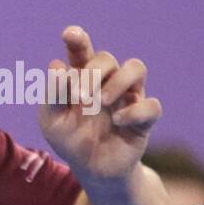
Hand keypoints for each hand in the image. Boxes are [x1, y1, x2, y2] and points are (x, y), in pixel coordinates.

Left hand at [39, 25, 161, 185]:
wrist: (92, 169)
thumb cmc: (70, 140)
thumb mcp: (52, 121)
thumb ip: (53, 95)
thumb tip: (57, 66)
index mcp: (81, 80)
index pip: (81, 52)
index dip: (78, 40)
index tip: (69, 34)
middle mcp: (106, 82)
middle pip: (107, 58)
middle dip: (93, 72)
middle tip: (81, 97)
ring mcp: (128, 97)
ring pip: (136, 67)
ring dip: (117, 81)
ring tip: (100, 103)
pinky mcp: (144, 118)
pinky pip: (151, 105)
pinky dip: (133, 111)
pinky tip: (117, 122)